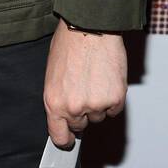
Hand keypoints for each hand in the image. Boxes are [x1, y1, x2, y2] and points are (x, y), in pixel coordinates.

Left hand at [43, 19, 126, 146]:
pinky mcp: (116, 99)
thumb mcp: (52, 75)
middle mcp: (74, 108)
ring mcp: (96, 105)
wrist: (90, 27)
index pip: (59, 135)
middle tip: (82, 91)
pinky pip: (115, 108)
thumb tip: (64, 117)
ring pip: (99, 115)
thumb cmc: (68, 45)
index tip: (68, 139)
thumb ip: (58, 99)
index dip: (64, 139)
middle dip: (81, 113)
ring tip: (94, 79)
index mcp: (54, 103)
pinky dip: (112, 98)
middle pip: (80, 125)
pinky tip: (105, 80)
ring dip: (98, 103)